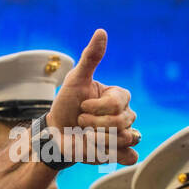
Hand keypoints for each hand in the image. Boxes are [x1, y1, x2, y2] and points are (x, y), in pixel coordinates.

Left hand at [44, 30, 139, 166]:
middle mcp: (126, 114)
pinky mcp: (121, 153)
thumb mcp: (75, 80)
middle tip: (80, 123)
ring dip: (101, 140)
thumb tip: (101, 31)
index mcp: (118, 96)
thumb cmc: (66, 104)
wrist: (57, 133)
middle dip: (96, 125)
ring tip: (88, 137)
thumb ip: (90, 58)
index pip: (118, 103)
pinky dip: (115, 155)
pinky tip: (99, 149)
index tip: (82, 107)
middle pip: (123, 122)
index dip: (98, 108)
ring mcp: (125, 135)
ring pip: (128, 139)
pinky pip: (131, 157)